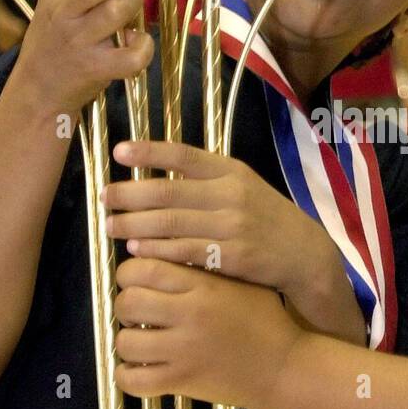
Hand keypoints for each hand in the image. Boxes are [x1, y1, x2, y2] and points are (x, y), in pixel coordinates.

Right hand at [11, 0, 153, 117]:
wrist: (37, 93)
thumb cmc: (55, 40)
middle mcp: (63, 10)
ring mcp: (79, 40)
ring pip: (124, 11)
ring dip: (136, 10)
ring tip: (129, 16)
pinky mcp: (96, 68)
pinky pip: (134, 52)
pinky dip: (143, 48)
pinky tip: (135, 44)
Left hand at [103, 139, 332, 300]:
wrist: (304, 253)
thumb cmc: (264, 217)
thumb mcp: (243, 186)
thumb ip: (205, 179)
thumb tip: (155, 174)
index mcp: (231, 171)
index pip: (184, 155)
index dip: (149, 152)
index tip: (119, 152)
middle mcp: (231, 195)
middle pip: (169, 192)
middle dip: (130, 195)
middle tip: (104, 198)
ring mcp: (233, 226)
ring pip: (172, 223)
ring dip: (135, 225)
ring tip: (111, 225)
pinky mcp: (232, 256)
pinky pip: (185, 251)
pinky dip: (157, 250)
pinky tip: (137, 249)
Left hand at [113, 256, 300, 402]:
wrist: (286, 367)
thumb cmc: (266, 320)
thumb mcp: (240, 282)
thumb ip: (204, 267)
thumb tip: (164, 253)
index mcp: (202, 286)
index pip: (141, 268)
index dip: (130, 273)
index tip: (138, 280)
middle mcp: (188, 315)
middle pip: (127, 302)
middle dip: (125, 305)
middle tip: (139, 311)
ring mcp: (182, 352)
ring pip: (124, 342)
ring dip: (127, 340)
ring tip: (141, 339)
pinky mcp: (181, 382)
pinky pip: (132, 380)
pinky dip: (126, 374)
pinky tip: (137, 367)